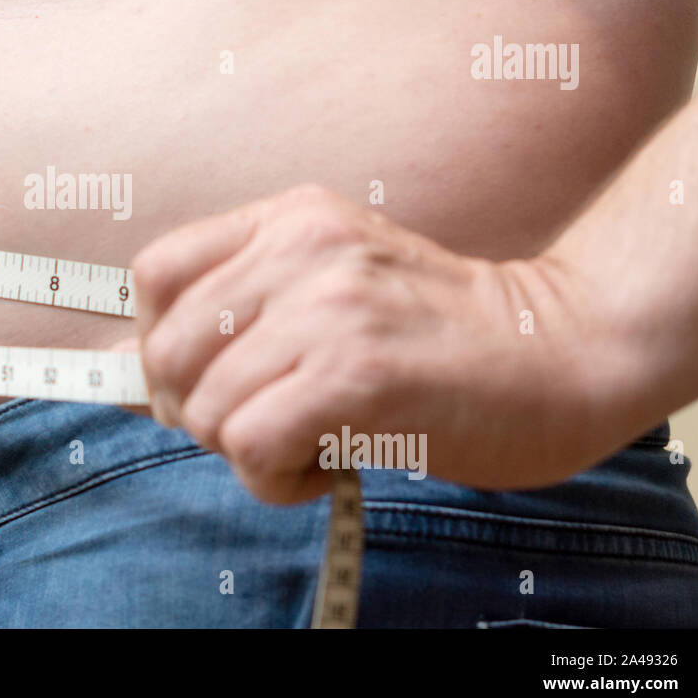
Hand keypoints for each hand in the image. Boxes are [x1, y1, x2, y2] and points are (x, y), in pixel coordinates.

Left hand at [131, 185, 644, 502]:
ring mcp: (330, 306)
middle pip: (167, 351)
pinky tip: (326, 466)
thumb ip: (244, 310)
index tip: (207, 381)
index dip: (158, 345)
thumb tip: (134, 377)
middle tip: (262, 426)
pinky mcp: (358, 372)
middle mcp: (302, 247)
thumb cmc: (439, 337)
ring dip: (245, 452)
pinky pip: (250, 445)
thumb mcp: (332, 287)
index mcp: (290, 218)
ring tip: (309, 444)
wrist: (563, 355)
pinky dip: (274, 480)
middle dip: (197, 412)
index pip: (155, 273)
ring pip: (204, 407)